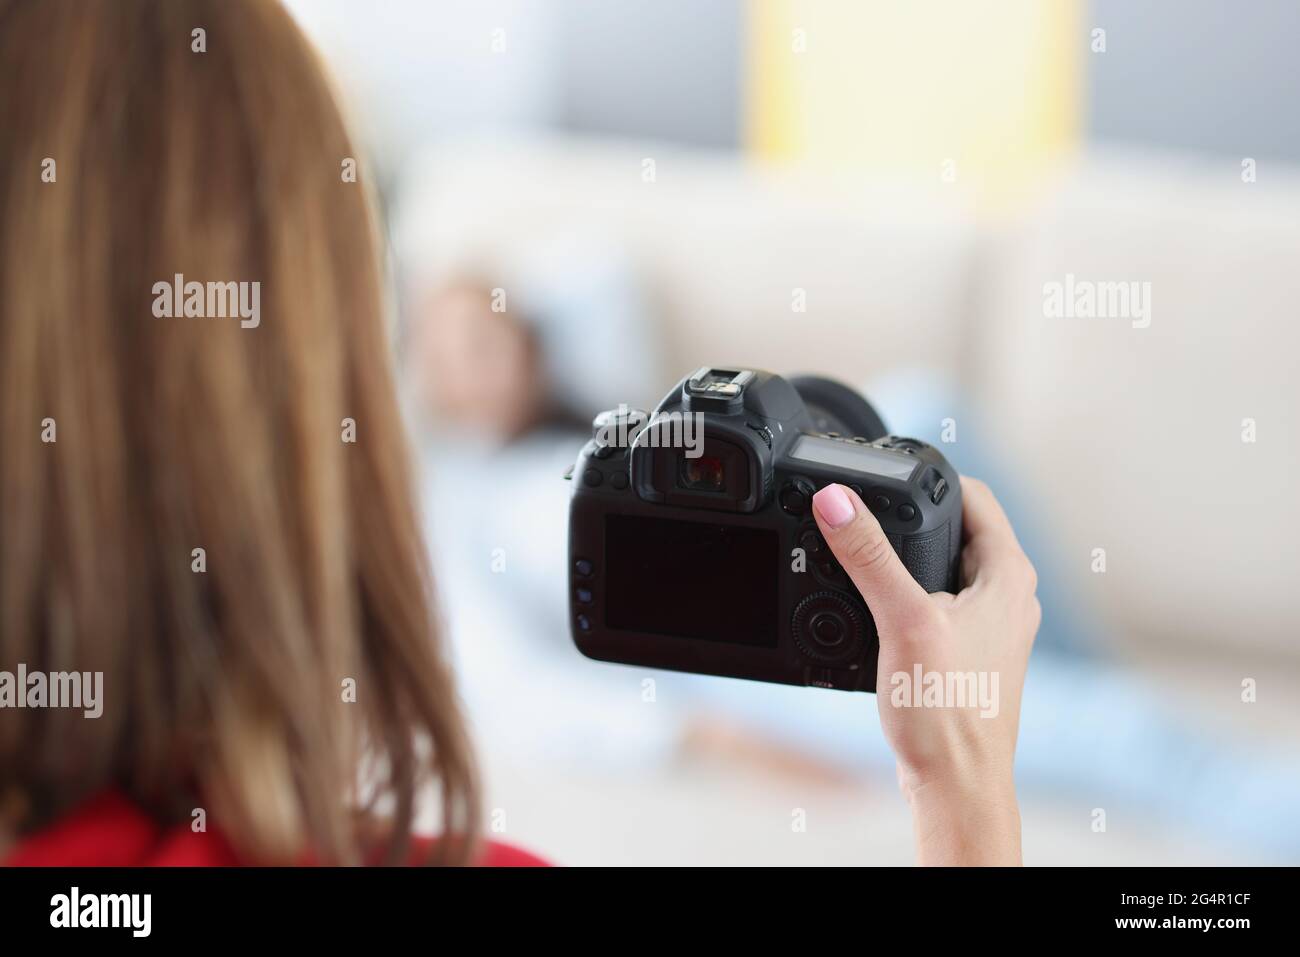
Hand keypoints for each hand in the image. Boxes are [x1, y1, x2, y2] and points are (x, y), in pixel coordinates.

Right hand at [811, 477, 1039, 864]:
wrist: (957, 786)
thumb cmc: (948, 714)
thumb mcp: (902, 620)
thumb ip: (868, 556)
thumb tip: (838, 500)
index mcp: (1009, 575)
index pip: (974, 495)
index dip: (930, 477)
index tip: (886, 475)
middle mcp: (1009, 596)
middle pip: (957, 529)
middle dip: (911, 519)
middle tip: (866, 517)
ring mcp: (992, 626)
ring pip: (945, 569)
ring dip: (908, 560)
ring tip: (865, 563)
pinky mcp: (970, 653)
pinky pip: (938, 603)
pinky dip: (908, 596)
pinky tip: (876, 613)